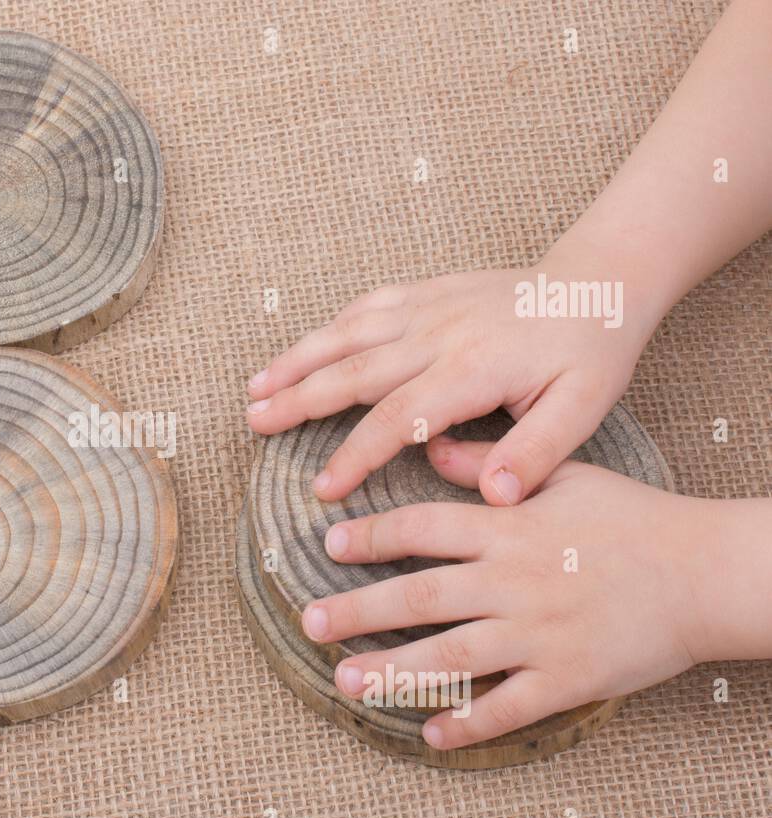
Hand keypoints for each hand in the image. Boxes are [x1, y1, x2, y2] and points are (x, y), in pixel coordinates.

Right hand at [246, 263, 657, 505]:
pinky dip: (327, 329)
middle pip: (352, 371)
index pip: (398, 418)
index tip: (323, 488)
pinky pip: (364, 308)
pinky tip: (301, 350)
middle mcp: (437, 333)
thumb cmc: (591, 352)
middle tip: (254, 424)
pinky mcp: (425, 292)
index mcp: (471, 369)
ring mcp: (427, 307)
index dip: (355, 454)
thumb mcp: (582, 409)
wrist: (601, 281)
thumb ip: (534, 454)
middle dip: (298, 400)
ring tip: (253, 387)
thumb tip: (491, 498)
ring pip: (346, 334)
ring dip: (296, 360)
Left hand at [298, 435, 740, 749]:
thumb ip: (489, 466)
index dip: (369, 537)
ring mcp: (537, 633)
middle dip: (357, 610)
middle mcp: (511, 581)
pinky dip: (466, 723)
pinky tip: (428, 735)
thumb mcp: (563, 476)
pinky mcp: (566, 678)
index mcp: (507, 528)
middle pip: (417, 597)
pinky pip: (506, 708)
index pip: (420, 529)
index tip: (328, 545)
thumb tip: (430, 445)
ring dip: (391, 672)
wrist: (705, 571)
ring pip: (449, 656)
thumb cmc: (633, 519)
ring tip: (343, 682)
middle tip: (309, 622)